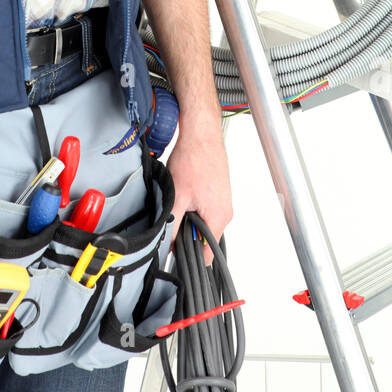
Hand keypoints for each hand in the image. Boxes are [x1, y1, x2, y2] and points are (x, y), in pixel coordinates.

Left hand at [165, 110, 231, 266]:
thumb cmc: (194, 158)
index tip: (176, 255)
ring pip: (202, 222)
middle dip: (186, 234)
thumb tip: (166, 245)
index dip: (190, 257)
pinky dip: (192, 206)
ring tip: (178, 200)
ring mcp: (222, 201)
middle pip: (204, 238)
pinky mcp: (218, 193)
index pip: (208, 254)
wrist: (201, 134)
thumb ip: (172, 225)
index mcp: (219, 217)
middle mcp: (225, 212)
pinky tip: (184, 192)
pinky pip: (204, 209)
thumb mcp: (177, 197)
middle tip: (172, 219)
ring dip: (188, 217)